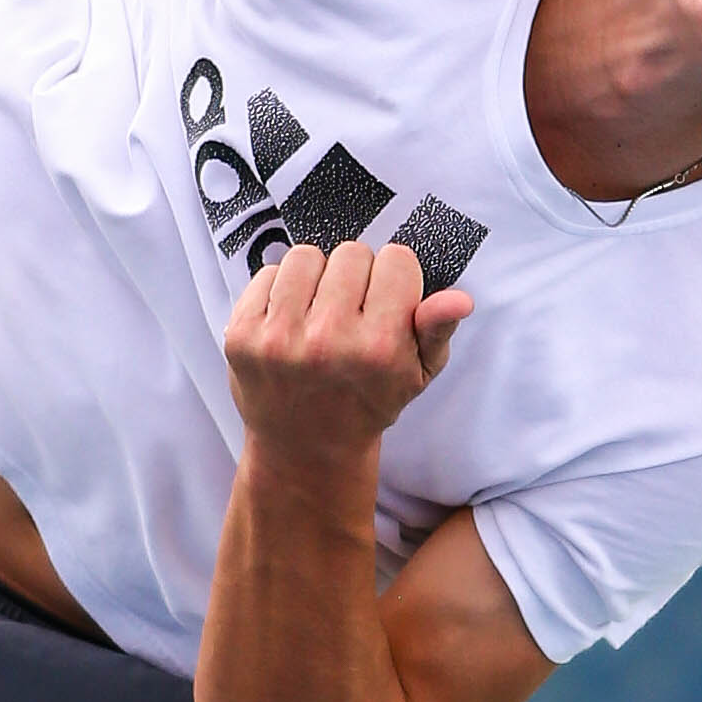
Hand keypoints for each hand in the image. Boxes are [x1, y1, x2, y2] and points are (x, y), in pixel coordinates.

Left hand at [222, 235, 473, 472]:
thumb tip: (460, 299)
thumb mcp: (416, 374)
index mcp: (379, 349)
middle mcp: (328, 340)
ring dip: (318, 277)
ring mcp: (279, 338)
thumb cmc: (368, 402)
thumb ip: (437, 330)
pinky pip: (267, 273)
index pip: (397, 260)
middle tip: (353, 313)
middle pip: (353, 253)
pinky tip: (291, 321)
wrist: (305, 448)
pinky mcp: (241, 335)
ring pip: (308, 256)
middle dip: (358, 277)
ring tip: (320, 311)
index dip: (396, 279)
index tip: (387, 305)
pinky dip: (281, 290)